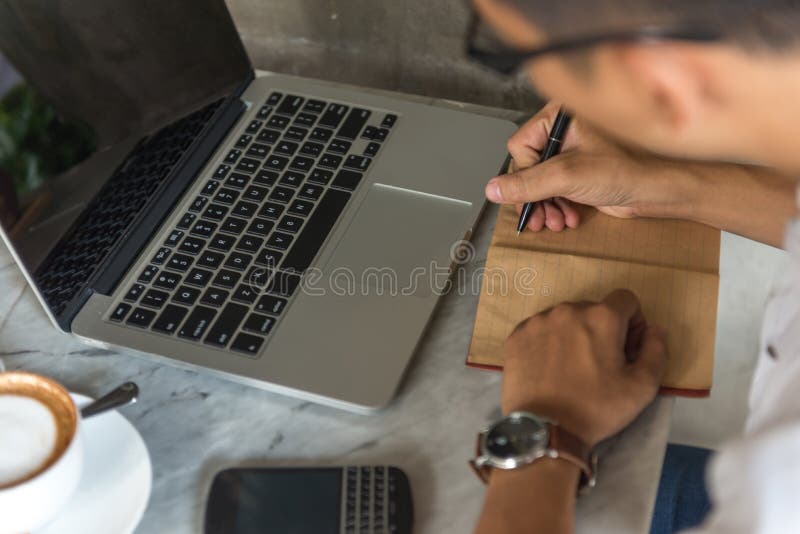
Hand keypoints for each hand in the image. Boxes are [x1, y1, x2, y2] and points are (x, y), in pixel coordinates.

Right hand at [489, 101, 692, 231]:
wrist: (662, 189)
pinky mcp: (583, 172)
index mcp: (561, 117)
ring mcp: (575, 152)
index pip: (522, 146)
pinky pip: (557, 190)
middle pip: (530, 167)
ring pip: (542, 182)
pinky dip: (558, 207)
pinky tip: (567, 218)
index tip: (529, 196)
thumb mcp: (568, 175)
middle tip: (536, 217)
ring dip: (545, 206)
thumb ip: (527, 183)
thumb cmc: (630, 168)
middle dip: (534, 197)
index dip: (524, 174)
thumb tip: (494, 189)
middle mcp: (566, 131)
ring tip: (553, 222)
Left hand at [502, 290, 666, 446]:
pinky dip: (548, 342)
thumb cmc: (596, 408)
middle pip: (593, 309)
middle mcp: (567, 310)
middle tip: (600, 364)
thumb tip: (655, 329)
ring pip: (565, 319)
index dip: (633, 322)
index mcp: (601, 317)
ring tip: (572, 368)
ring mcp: (538, 321)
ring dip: (574, 335)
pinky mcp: (516, 336)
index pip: (625, 300)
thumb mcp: (641, 387)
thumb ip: (656, 351)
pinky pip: (540, 329)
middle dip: (602, 330)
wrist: (544, 429)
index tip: (627, 349)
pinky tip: (550, 369)